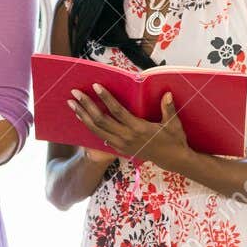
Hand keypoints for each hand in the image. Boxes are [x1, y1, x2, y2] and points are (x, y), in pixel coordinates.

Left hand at [68, 86, 190, 169]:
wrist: (172, 160)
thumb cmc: (174, 139)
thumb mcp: (173, 124)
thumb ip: (168, 109)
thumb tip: (166, 94)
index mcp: (138, 128)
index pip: (117, 111)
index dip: (106, 98)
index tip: (96, 86)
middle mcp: (126, 137)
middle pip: (101, 120)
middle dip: (87, 106)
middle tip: (75, 93)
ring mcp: (121, 145)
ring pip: (97, 130)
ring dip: (83, 116)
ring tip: (72, 104)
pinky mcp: (119, 149)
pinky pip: (100, 137)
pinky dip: (89, 127)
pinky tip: (82, 117)